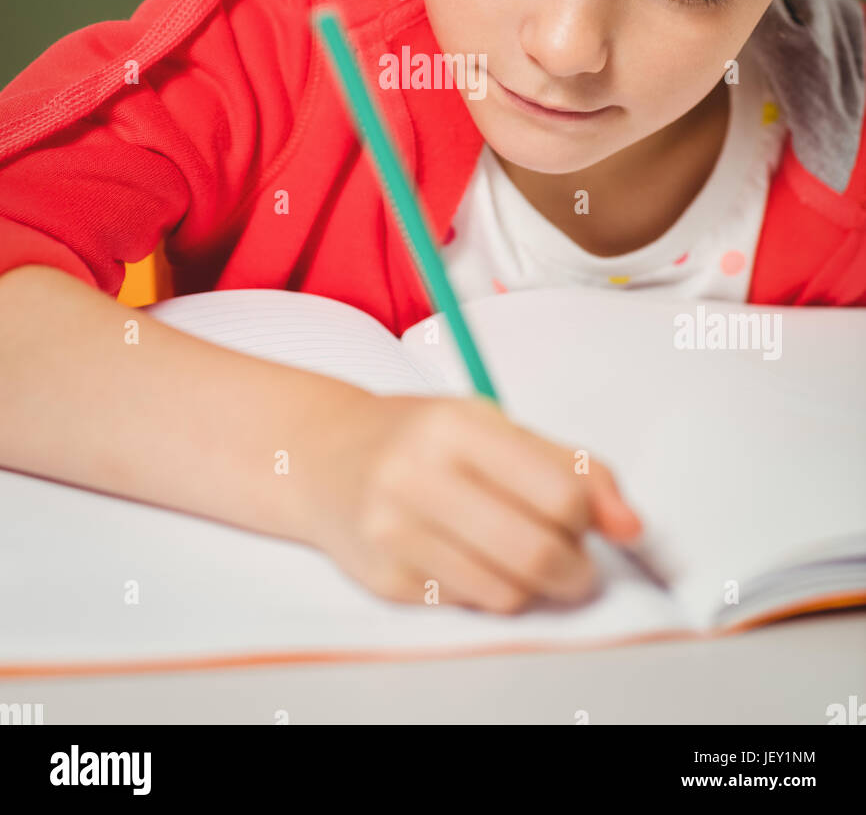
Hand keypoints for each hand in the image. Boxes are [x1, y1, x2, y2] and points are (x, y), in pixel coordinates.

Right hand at [291, 388, 641, 613]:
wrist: (323, 456)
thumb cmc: (421, 439)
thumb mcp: (495, 426)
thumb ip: (571, 467)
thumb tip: (631, 525)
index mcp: (456, 425)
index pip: (561, 493)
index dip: (591, 518)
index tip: (588, 521)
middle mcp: (418, 475)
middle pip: (538, 553)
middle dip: (576, 570)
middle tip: (576, 564)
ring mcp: (394, 530)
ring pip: (507, 593)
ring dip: (533, 586)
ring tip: (517, 554)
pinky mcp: (384, 577)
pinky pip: (468, 606)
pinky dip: (486, 590)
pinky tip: (469, 558)